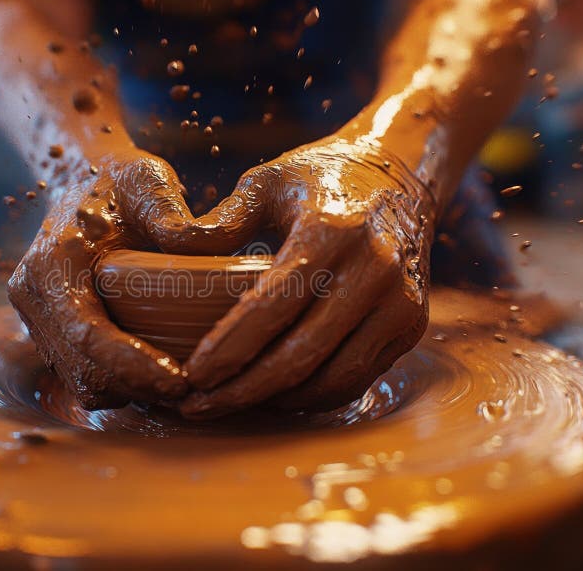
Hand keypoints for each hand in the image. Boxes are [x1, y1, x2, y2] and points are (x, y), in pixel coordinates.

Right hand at [8, 152, 197, 409]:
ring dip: (128, 391)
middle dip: (137, 388)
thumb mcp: (147, 181)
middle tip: (195, 389)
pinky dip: (118, 382)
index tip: (181, 383)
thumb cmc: (120, 182)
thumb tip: (207, 246)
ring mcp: (36, 318)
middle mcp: (32, 297)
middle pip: (82, 371)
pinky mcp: (49, 330)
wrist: (83, 181)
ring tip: (181, 383)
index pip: (86, 335)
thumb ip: (169, 210)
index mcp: (50, 264)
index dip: (132, 366)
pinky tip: (157, 371)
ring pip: (80, 381)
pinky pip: (80, 373)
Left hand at [177, 138, 435, 417]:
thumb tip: (171, 249)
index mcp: (331, 232)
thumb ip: (222, 219)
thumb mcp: (266, 181)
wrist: (400, 176)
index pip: (272, 307)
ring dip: (276, 403)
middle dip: (242, 391)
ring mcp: (400, 303)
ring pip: (332, 380)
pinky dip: (312, 396)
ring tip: (230, 404)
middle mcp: (373, 271)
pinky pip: (357, 378)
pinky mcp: (411, 325)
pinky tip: (274, 395)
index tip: (192, 376)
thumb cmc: (320, 178)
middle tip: (198, 406)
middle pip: (300, 355)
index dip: (228, 349)